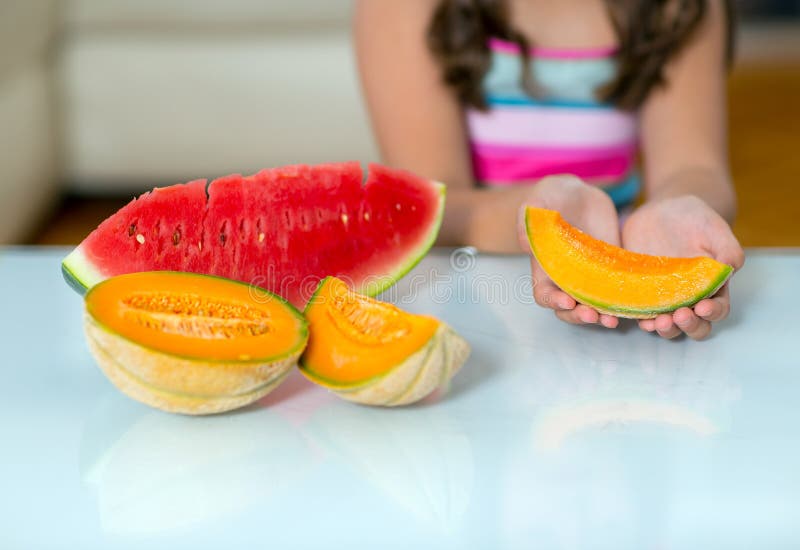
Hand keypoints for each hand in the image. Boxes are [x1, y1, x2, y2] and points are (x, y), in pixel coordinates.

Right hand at [518, 175, 622, 328]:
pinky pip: (616, 294)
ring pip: (593, 307)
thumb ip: (528, 221)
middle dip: (579, 316)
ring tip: (612, 319)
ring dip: (601, 316)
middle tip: (592, 315)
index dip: (553, 302)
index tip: (566, 301)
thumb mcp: (538, 202)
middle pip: (568, 310)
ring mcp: (590, 277)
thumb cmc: (552, 196)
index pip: (544, 294)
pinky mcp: (611, 271)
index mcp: (544, 267)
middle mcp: (567, 277)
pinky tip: (632, 306)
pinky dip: (622, 304)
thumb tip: (527, 244)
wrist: (580, 193)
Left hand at [621, 195, 744, 339]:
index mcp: (712, 286)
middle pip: (695, 326)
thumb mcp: (713, 227)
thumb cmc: (694, 219)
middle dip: (689, 326)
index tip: (703, 307)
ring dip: (666, 328)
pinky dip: (642, 320)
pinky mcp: (642, 293)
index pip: (718, 309)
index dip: (713, 312)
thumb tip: (730, 269)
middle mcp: (689, 298)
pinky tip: (640, 320)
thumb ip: (727, 248)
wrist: (662, 211)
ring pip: (669, 325)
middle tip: (680, 316)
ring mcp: (664, 298)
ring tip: (660, 322)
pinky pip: (642, 314)